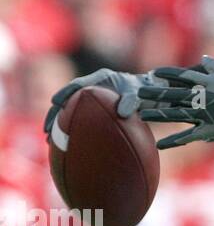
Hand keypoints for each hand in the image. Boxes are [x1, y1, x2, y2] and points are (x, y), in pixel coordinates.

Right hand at [44, 69, 164, 136]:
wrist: (153, 94)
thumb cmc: (146, 90)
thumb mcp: (139, 93)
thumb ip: (132, 100)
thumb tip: (122, 112)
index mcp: (101, 79)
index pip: (77, 85)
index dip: (64, 93)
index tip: (55, 102)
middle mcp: (93, 89)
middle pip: (67, 101)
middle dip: (55, 115)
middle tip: (47, 130)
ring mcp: (93, 101)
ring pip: (70, 113)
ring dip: (60, 126)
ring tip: (50, 141)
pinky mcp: (96, 112)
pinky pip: (81, 122)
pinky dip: (73, 132)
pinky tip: (66, 147)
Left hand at [138, 57, 213, 149]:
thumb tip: (204, 57)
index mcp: (210, 83)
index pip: (183, 75)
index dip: (167, 74)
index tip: (155, 73)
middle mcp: (203, 97)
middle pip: (173, 94)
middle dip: (155, 93)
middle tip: (140, 93)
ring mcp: (204, 115)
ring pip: (175, 114)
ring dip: (158, 115)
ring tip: (142, 115)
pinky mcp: (207, 131)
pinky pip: (186, 137)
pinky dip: (172, 142)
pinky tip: (159, 145)